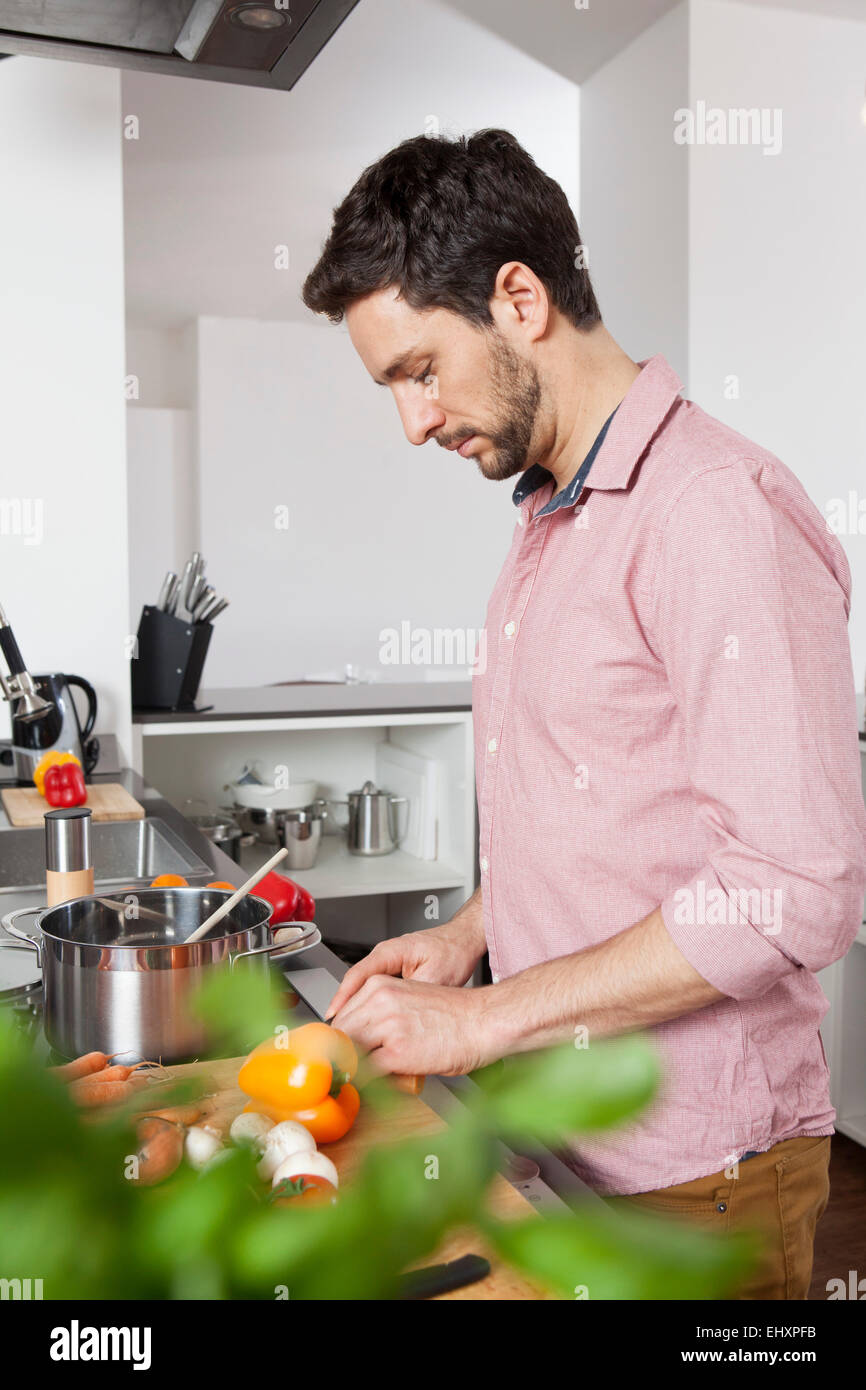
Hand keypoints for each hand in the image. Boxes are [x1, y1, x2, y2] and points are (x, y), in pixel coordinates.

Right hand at [326, 912, 483, 1018]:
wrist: (463, 941)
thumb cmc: (453, 951)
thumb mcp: (436, 977)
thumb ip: (415, 997)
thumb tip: (400, 1020)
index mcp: (390, 951)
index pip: (357, 975)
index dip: (343, 997)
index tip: (333, 1015)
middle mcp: (384, 956)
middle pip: (354, 984)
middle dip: (344, 1009)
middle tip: (337, 1033)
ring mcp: (387, 965)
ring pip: (362, 989)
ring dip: (355, 1010)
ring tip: (349, 1033)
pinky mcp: (393, 974)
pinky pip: (373, 992)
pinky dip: (368, 1008)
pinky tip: (369, 1025)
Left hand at [330, 974, 494, 1076]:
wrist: (483, 1021)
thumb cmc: (454, 1015)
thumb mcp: (408, 1000)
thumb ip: (380, 1016)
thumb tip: (358, 1043)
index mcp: (379, 985)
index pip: (342, 1016)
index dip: (339, 1039)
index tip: (338, 1053)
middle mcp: (379, 1001)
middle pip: (340, 1035)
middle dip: (342, 1056)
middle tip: (346, 1071)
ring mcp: (387, 1026)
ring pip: (351, 1054)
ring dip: (354, 1069)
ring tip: (362, 1079)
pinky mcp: (397, 1053)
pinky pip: (369, 1073)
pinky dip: (370, 1083)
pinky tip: (378, 1084)